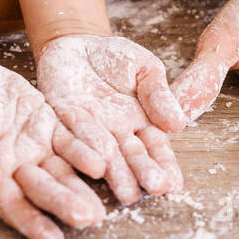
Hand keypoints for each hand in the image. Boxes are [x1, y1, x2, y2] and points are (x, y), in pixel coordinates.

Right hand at [0, 64, 107, 238]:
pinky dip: (87, 149)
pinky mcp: (51, 125)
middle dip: (66, 205)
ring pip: (64, 171)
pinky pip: (72, 139)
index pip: (14, 205)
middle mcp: (20, 167)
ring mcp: (38, 148)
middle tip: (89, 219)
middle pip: (45, 190)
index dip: (33, 223)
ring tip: (102, 199)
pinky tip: (104, 159)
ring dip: (82, 185)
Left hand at [37, 34, 185, 203]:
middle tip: (155, 188)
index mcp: (140, 122)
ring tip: (127, 193)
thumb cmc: (115, 57)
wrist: (76, 44)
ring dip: (116, 174)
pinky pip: (72, 136)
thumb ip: (158, 93)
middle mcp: (115, 133)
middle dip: (144, 173)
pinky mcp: (60, 121)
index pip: (155, 147)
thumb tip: (177, 124)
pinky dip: (84, 150)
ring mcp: (89, 130)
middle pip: (131, 156)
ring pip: (104, 155)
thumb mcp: (145, 68)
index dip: (165, 164)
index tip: (174, 183)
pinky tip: (96, 166)